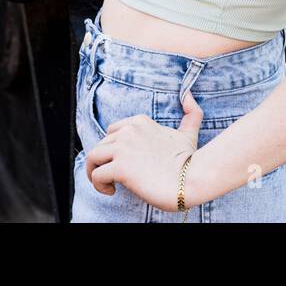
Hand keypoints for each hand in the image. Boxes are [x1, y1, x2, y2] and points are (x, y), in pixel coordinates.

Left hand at [83, 88, 203, 212]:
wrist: (192, 179)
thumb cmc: (190, 160)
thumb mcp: (188, 133)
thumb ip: (190, 114)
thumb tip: (188, 95)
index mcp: (140, 122)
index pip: (113, 131)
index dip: (114, 148)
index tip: (122, 163)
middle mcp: (128, 131)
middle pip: (101, 144)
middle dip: (104, 161)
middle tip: (113, 177)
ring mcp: (123, 148)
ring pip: (93, 157)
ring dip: (95, 172)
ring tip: (107, 184)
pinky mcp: (120, 167)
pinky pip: (96, 175)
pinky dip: (98, 185)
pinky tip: (111, 191)